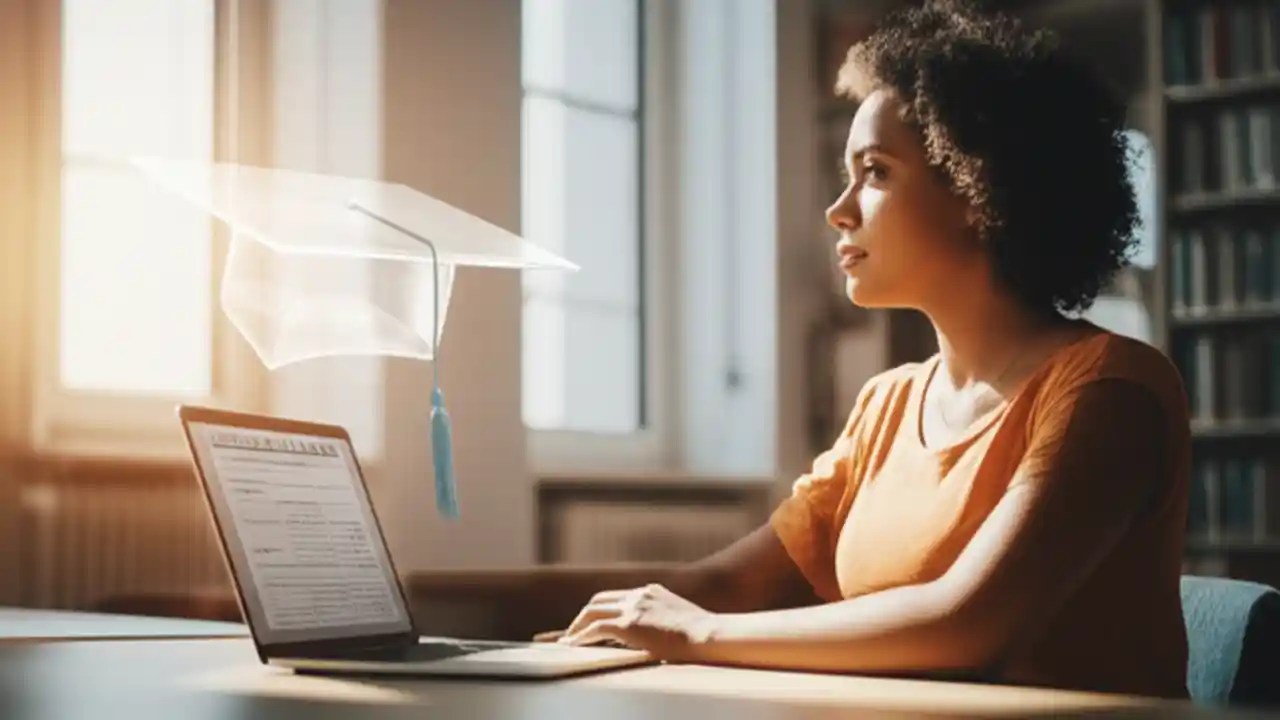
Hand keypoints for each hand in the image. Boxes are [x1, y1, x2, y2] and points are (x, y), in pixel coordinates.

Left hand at [559, 583, 718, 661]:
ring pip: (592, 612)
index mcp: (651, 591)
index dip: (601, 609)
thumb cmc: (702, 634)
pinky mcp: (629, 624)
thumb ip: (663, 620)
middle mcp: (639, 594)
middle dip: (584, 615)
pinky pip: (595, 629)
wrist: (709, 635)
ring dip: (577, 627)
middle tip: (573, 630)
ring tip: (567, 640)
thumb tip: (657, 635)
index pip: (617, 597)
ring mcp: (633, 607)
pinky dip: (580, 637)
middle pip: (599, 600)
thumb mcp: (679, 619)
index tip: (592, 620)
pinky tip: (572, 646)